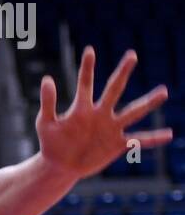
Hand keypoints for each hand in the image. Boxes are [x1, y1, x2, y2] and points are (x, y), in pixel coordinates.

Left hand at [36, 46, 171, 178]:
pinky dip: (153, 138)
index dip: (87, 68)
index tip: (90, 49)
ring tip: (164, 91)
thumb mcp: (45, 123)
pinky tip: (169, 134)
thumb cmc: (51, 143)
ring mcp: (110, 128)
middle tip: (132, 54)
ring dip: (148, 103)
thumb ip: (48, 102)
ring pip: (133, 112)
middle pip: (114, 90)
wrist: (60, 165)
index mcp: (81, 108)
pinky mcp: (117, 145)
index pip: (85, 84)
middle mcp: (99, 114)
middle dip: (122, 73)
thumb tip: (47, 78)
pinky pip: (138, 140)